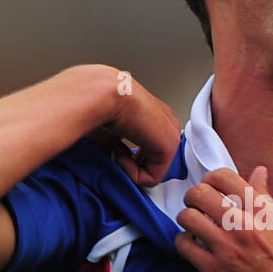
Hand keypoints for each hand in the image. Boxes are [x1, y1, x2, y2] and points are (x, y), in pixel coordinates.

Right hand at [88, 70, 181, 185]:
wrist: (103, 94)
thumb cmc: (100, 106)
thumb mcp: (112, 134)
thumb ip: (121, 151)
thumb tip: (115, 166)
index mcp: (157, 118)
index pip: (150, 152)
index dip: (128, 158)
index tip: (114, 147)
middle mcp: (168, 124)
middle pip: (153, 164)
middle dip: (131, 164)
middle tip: (115, 150)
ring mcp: (172, 135)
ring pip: (153, 173)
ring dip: (129, 168)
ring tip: (116, 149)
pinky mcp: (170, 146)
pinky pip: (152, 178)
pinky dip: (131, 172)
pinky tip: (121, 152)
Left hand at [175, 165, 272, 271]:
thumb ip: (265, 198)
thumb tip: (259, 172)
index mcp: (261, 211)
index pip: (224, 177)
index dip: (210, 178)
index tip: (211, 188)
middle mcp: (243, 226)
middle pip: (200, 193)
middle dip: (193, 196)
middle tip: (196, 206)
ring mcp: (228, 249)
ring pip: (188, 217)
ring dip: (186, 218)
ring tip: (193, 226)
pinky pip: (185, 246)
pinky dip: (184, 242)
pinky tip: (192, 245)